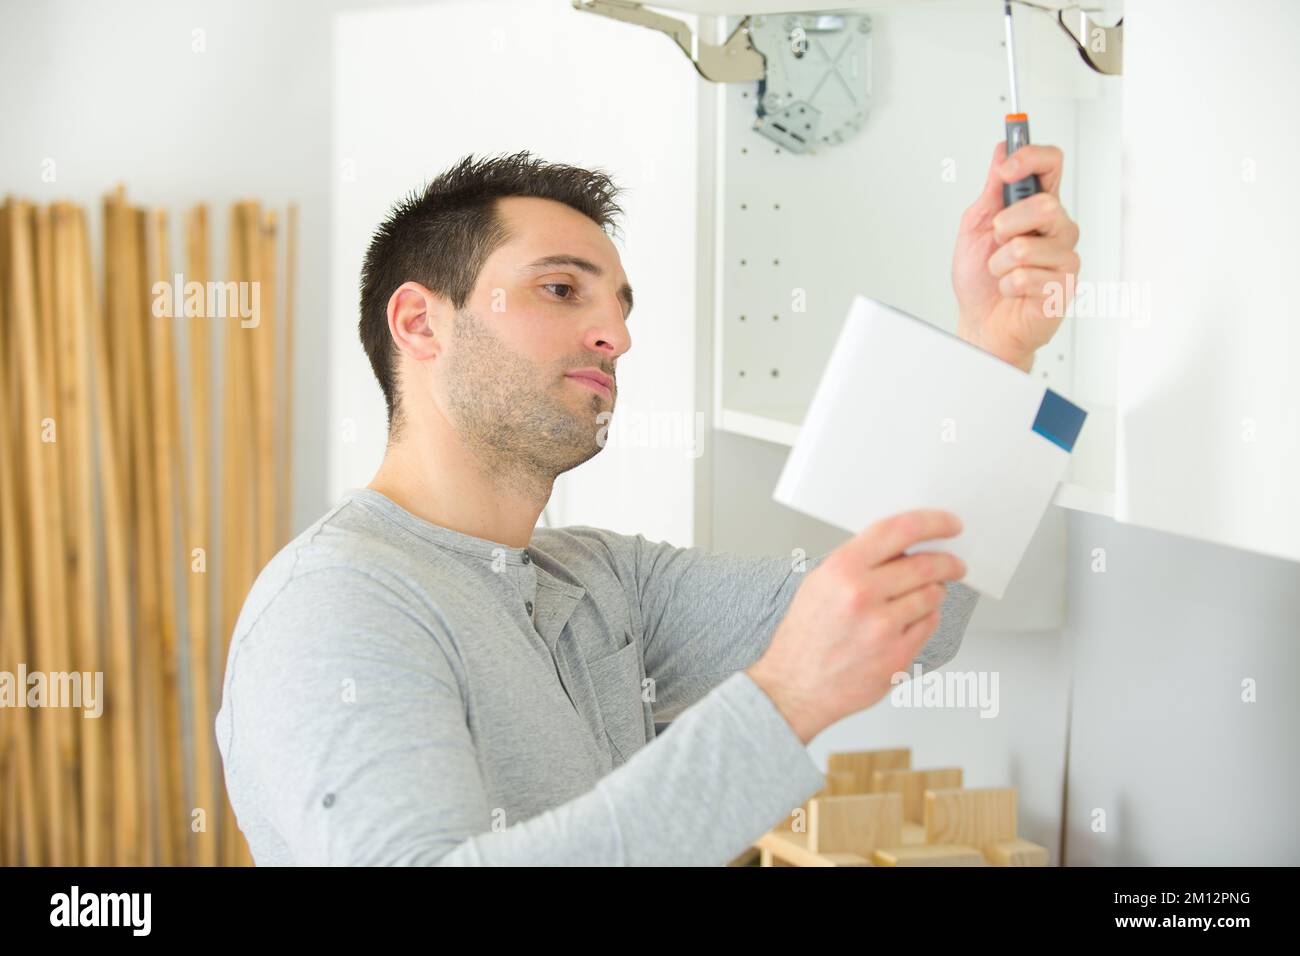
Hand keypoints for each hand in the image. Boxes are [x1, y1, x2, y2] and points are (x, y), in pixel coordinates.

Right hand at [746, 509, 966, 743]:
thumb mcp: (820, 583)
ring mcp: (882, 627)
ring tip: (919, 597)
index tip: (950, 524)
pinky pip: (929, 624)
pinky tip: (908, 622)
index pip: (901, 530)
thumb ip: (860, 562)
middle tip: (955, 564)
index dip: (934, 523)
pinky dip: (926, 619)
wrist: (795, 685)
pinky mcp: (897, 655)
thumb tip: (902, 547)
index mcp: (842, 569)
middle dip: (948, 562)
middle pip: (927, 564)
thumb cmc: (806, 635)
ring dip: (934, 592)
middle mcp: (862, 594)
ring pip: (932, 595)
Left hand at [951, 142, 1079, 371]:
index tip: (1007, 168)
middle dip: (1007, 224)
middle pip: (1046, 205)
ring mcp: (1064, 258)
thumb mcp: (976, 227)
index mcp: (1037, 208)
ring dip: (999, 262)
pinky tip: (1011, 291)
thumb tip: (1002, 152)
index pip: (1051, 165)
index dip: (1031, 157)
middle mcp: (1057, 229)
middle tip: (998, 240)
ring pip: (1027, 247)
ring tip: (1001, 272)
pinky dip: (1005, 285)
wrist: (981, 323)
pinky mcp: (1063, 288)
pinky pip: (1024, 278)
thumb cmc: (981, 280)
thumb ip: (992, 191)